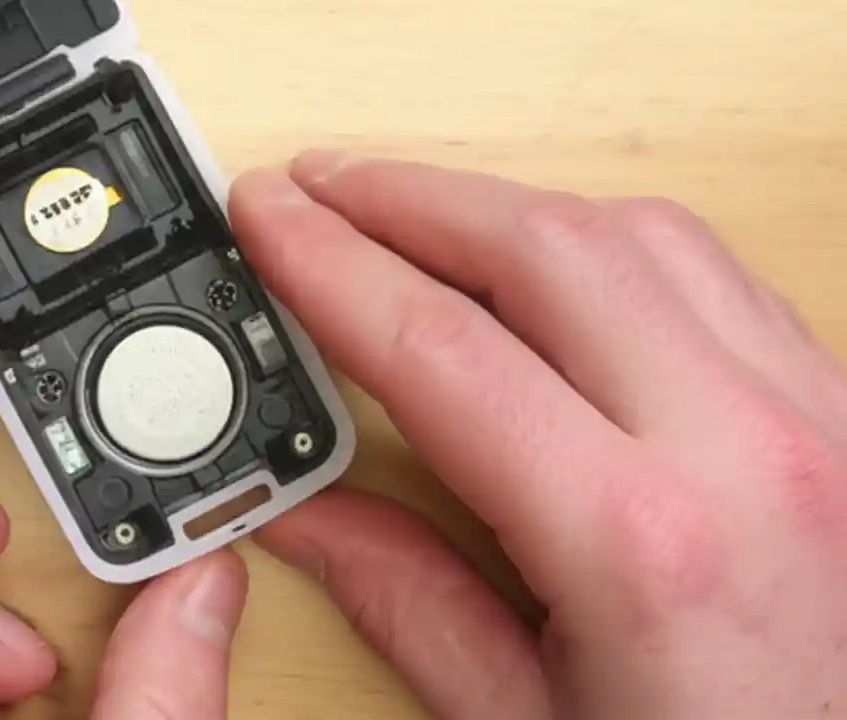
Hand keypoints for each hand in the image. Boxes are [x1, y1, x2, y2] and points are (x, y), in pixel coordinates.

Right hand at [230, 152, 846, 718]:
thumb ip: (410, 606)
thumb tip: (311, 516)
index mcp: (641, 544)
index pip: (444, 349)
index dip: (331, 267)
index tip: (269, 219)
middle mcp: (743, 449)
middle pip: (546, 247)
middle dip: (409, 197)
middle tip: (322, 187)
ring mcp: (811, 417)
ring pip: (641, 235)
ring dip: (508, 208)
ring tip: (417, 216)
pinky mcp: (839, 412)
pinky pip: (712, 275)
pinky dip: (607, 244)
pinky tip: (550, 266)